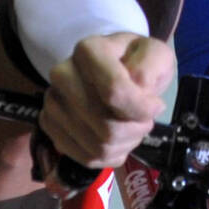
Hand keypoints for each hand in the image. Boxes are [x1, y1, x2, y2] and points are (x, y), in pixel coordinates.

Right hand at [40, 33, 174, 168]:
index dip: (141, 108)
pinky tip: (118, 139)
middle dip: (136, 128)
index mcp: (88, 50)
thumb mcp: (156, 55)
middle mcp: (62, 74)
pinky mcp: (51, 127)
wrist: (117, 71)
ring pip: (98, 145)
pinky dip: (111, 155)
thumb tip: (138, 90)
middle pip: (106, 124)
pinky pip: (87, 158)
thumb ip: (151, 67)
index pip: (114, 91)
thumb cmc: (137, 63)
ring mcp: (53, 103)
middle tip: (144, 118)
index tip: (156, 106)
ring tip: (132, 126)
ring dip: (126, 142)